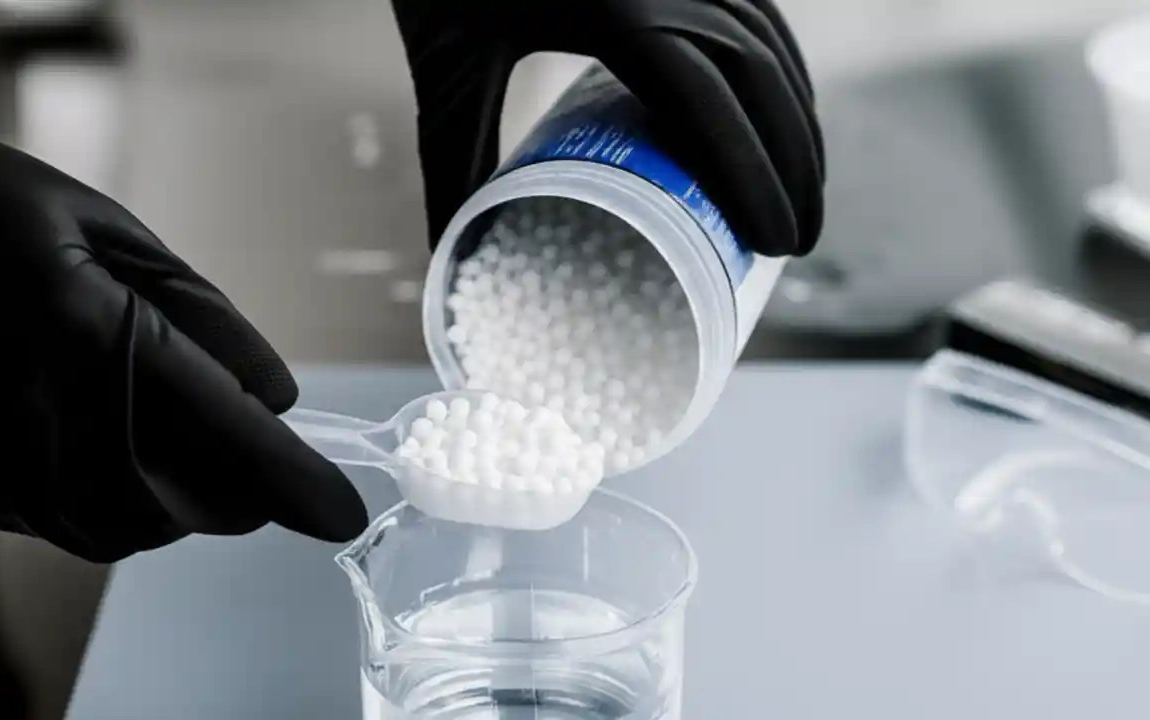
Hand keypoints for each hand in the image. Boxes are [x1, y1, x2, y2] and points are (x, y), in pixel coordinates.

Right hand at [0, 112, 366, 561]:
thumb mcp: (111, 230)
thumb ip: (201, 317)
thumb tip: (275, 399)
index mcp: (73, 320)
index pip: (210, 421)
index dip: (286, 476)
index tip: (338, 512)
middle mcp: (22, 403)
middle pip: (168, 501)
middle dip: (236, 496)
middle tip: (268, 470)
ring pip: (115, 531)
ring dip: (179, 508)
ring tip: (191, 450)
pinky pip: (60, 525)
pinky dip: (116, 506)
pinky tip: (118, 448)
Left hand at [392, 0, 824, 255]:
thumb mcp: (446, 73)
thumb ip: (450, 162)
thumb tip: (456, 255)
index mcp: (609, 8)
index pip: (707, 102)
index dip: (752, 178)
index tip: (775, 243)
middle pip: (758, 77)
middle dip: (793, 165)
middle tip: (800, 241)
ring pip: (768, 41)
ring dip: (800, 121)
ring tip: (805, 196)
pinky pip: (756, 11)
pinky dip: (783, 69)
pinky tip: (789, 118)